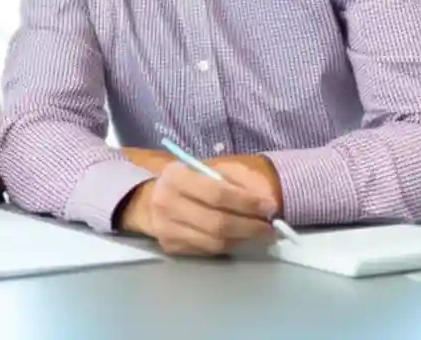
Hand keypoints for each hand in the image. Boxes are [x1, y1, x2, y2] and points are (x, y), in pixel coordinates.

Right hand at [120, 160, 278, 255]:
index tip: (270, 207)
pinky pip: (207, 251)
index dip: (247, 202)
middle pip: (217, 223)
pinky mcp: (170, 247)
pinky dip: (228, 246)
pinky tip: (238, 238)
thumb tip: (266, 200)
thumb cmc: (188, 181)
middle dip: (250, 226)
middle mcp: (166, 203)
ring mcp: (166, 228)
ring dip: (243, 239)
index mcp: (176, 176)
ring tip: (259, 233)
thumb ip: (239, 178)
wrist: (149, 200)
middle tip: (270, 227)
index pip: (217, 193)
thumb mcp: (210, 168)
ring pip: (214, 242)